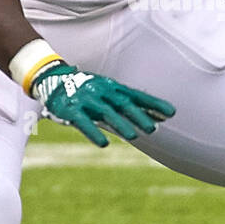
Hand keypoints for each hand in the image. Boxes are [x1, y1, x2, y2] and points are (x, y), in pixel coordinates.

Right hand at [30, 63, 174, 146]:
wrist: (53, 79)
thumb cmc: (88, 90)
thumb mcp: (109, 95)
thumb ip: (131, 107)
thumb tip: (159, 120)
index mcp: (112, 87)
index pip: (136, 95)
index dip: (153, 103)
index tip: (171, 113)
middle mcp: (101, 91)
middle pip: (123, 103)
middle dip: (138, 115)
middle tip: (153, 129)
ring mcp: (86, 99)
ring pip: (105, 112)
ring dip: (120, 124)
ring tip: (134, 137)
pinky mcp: (71, 110)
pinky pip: (83, 122)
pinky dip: (93, 132)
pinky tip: (103, 144)